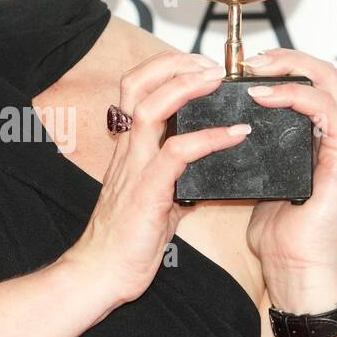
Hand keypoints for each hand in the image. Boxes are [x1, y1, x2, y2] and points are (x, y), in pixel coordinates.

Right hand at [63, 51, 252, 306]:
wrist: (102, 274)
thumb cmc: (127, 241)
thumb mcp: (158, 199)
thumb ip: (178, 179)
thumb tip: (207, 171)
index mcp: (130, 149)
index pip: (137, 90)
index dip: (165, 68)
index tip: (198, 64)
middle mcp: (129, 151)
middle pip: (138, 85)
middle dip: (174, 63)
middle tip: (210, 62)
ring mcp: (135, 168)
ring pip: (152, 108)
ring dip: (187, 87)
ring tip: (218, 80)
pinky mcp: (147, 192)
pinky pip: (177, 153)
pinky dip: (209, 139)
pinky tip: (235, 136)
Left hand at [242, 47, 336, 292]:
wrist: (294, 266)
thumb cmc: (277, 229)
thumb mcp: (257, 176)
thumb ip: (251, 148)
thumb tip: (218, 124)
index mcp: (317, 135)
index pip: (308, 79)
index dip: (277, 63)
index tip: (239, 66)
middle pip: (321, 71)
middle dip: (283, 57)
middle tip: (246, 60)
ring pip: (327, 81)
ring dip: (287, 69)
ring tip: (252, 73)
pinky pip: (324, 110)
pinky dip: (294, 96)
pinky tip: (263, 98)